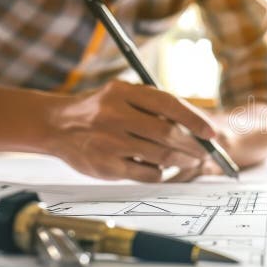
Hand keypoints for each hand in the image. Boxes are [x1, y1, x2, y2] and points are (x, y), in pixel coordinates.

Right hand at [48, 80, 216, 181]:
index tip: (211, 133)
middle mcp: (114, 115)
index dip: (194, 119)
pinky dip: (161, 172)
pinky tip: (162, 168)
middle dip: (193, 145)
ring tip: (191, 159)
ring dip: (182, 160)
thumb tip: (196, 123)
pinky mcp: (105, 166)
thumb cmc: (99, 109)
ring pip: (161, 156)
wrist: (56, 125)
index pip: (168, 104)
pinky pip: (146, 174)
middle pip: (168, 133)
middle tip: (205, 150)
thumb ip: (154, 104)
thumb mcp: (122, 93)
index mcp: (122, 92)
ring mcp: (109, 142)